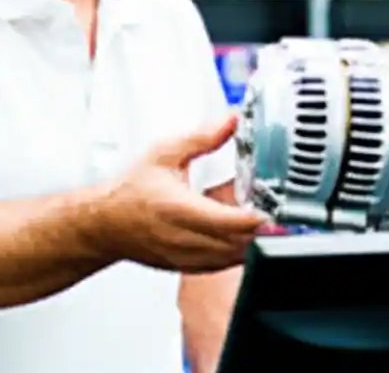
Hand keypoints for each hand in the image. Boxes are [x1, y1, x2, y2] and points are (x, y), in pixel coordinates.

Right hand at [91, 115, 268, 273]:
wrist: (105, 224)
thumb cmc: (131, 191)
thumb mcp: (166, 154)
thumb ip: (202, 138)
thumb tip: (230, 121)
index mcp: (179, 209)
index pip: (228, 222)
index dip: (256, 218)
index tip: (275, 207)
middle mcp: (184, 238)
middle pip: (237, 244)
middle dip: (263, 231)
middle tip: (283, 216)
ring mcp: (186, 257)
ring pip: (233, 259)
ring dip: (254, 244)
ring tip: (270, 226)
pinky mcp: (187, 267)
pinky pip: (222, 266)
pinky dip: (239, 254)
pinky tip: (248, 239)